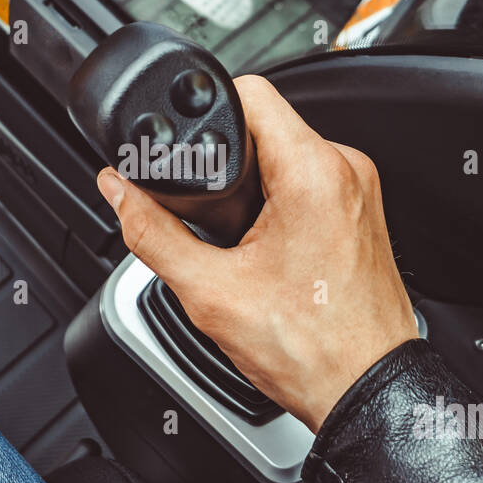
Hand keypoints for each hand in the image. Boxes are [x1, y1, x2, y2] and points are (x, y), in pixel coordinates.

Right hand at [95, 75, 417, 431]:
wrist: (365, 390)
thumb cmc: (312, 349)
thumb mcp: (209, 291)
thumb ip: (151, 232)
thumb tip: (117, 191)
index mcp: (314, 172)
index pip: (250, 93)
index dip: (205, 109)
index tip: (186, 147)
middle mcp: (346, 170)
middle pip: (265, 126)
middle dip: (225, 162)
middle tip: (211, 216)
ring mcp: (358, 190)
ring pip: (285, 156)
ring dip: (251, 186)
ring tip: (240, 240)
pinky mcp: (360, 213)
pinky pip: (308, 184)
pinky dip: (278, 205)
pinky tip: (266, 251)